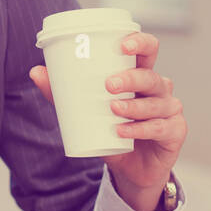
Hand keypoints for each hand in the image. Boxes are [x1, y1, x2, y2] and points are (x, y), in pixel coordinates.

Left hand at [30, 31, 185, 210]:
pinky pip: (160, 127)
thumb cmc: (110, 128)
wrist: (129, 168)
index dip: (140, 42)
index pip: (148, 50)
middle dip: (132, 78)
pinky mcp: (175, 132)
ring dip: (134, 105)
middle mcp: (158, 89)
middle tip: (109, 84)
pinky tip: (122, 130)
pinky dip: (140, 129)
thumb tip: (35, 72)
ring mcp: (169, 110)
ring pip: (156, 102)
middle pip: (151, 76)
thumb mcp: (84, 109)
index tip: (123, 45)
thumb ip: (61, 92)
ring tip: (113, 108)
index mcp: (139, 75)